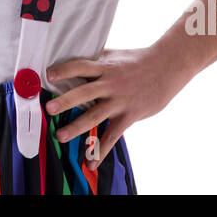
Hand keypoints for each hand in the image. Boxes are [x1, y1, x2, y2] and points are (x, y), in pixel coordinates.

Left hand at [45, 45, 185, 169]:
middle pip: (85, 92)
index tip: (48, 75)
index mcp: (105, 67)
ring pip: (95, 116)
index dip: (65, 70)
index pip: (81, 66)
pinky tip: (91, 163)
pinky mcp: (129, 115)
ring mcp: (120, 101)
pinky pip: (112, 135)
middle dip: (66, 101)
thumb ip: (97, 59)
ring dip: (77, 127)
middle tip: (49, 108)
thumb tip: (76, 52)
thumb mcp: (116, 55)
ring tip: (60, 136)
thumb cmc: (138, 60)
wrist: (167, 67)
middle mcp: (110, 84)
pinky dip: (101, 150)